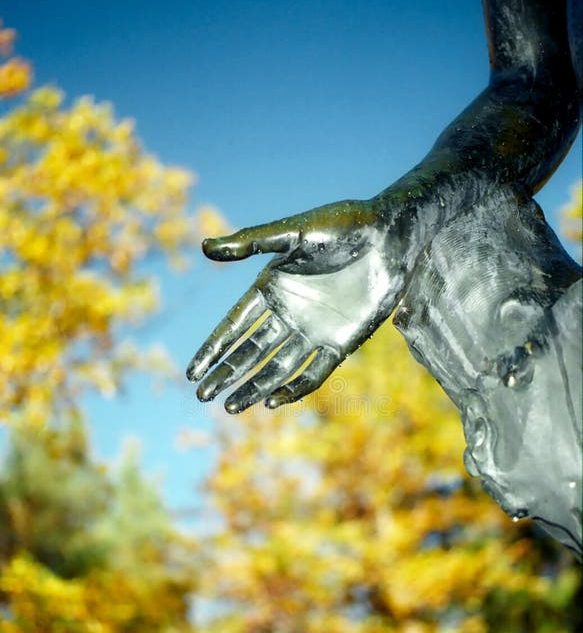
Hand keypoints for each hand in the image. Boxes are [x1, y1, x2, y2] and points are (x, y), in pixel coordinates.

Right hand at [186, 198, 405, 412]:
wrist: (391, 236)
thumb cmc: (342, 226)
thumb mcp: (292, 234)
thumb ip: (251, 242)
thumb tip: (205, 248)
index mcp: (271, 288)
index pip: (235, 326)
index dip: (213, 349)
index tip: (193, 373)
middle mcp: (288, 312)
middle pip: (250, 351)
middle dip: (226, 373)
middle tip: (203, 396)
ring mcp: (314, 330)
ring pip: (276, 367)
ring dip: (253, 387)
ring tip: (231, 406)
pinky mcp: (341, 342)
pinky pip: (314, 372)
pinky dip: (294, 388)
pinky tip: (272, 402)